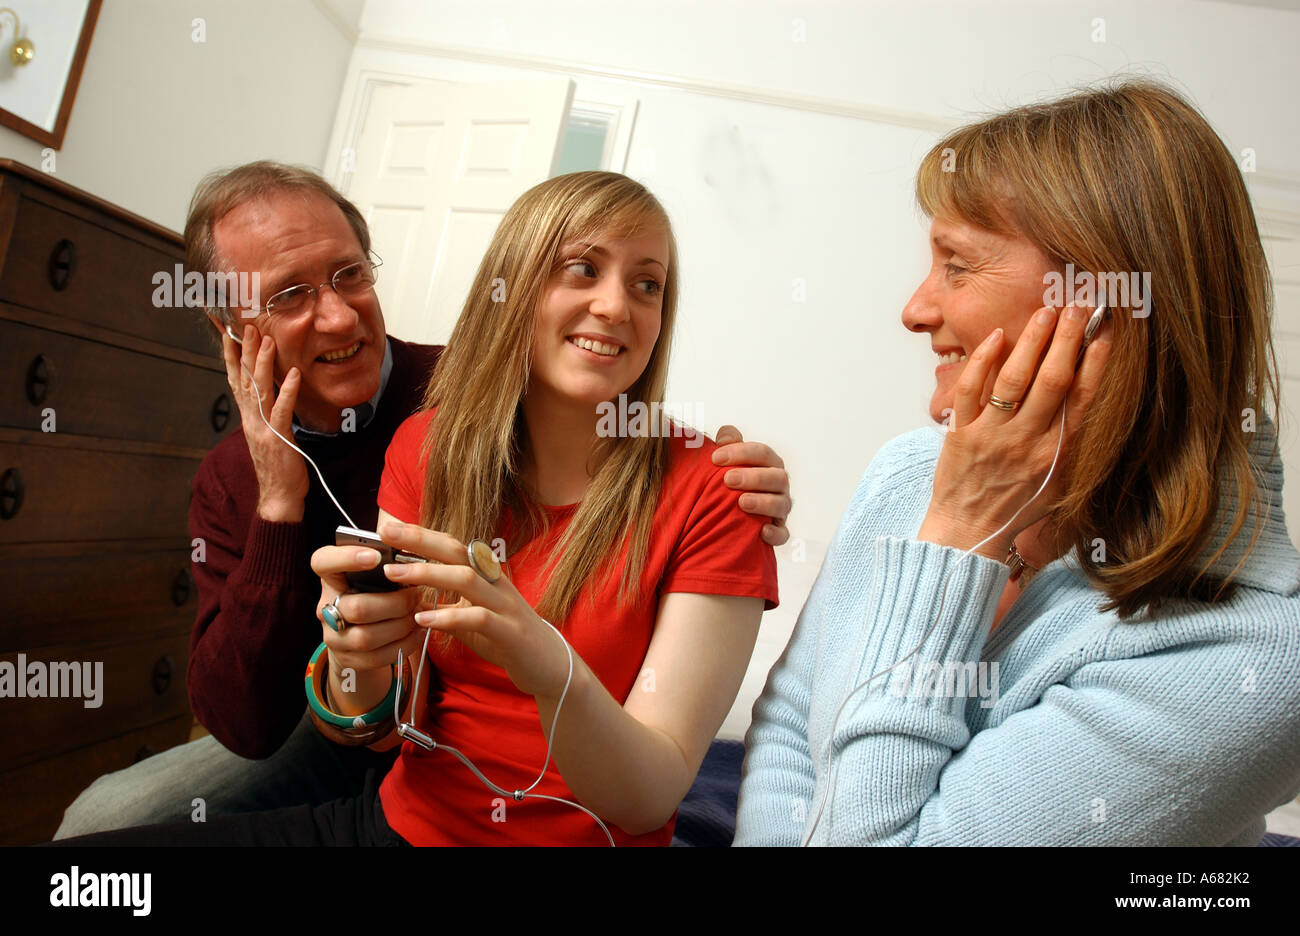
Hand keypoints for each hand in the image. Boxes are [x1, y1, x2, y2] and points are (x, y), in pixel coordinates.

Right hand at [220, 324, 308, 522]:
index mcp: (249, 417)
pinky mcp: (278, 438)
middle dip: (244, 351)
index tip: (227, 332)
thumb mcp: (268, 433)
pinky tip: (293, 373)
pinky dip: (286, 391)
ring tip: (267, 340)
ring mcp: (262, 428)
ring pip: (259, 390)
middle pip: (244, 379)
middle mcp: (251, 419)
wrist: (279, 497)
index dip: (231, 356)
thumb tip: (268, 392)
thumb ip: (265, 411)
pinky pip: (281, 410)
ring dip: (263, 363)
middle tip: (246, 325)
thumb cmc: (278, 465)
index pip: (236, 380)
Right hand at [311, 544, 429, 714]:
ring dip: (400, 625)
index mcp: (331, 576)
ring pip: (366, 637)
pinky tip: (417, 630)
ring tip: (418, 613)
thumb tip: (410, 544)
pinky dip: (404, 644)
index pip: (323, 562)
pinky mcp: (347, 659)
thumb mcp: (377, 571)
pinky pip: (377, 657)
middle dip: (394, 602)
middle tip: (415, 594)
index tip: (376, 556)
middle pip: (355, 607)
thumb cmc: (378, 589)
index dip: (347, 558)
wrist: (365, 630)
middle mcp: (326, 606)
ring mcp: (333, 636)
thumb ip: (388, 559)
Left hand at [376, 520, 572, 699]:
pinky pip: (478, 618)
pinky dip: (448, 617)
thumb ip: (448, 604)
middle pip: (458, 551)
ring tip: (395, 575)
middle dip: (421, 540)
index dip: (422, 534)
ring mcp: (506, 606)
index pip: (452, 546)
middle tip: (386, 534)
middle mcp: (497, 583)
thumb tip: (412, 597)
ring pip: (467, 578)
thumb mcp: (473, 616)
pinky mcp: (510, 632)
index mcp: (488, 576)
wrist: (550, 666)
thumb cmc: (507, 638)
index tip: (389, 527)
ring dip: (429, 574)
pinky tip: (422, 620)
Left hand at [712, 425, 792, 546]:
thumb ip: (726, 444)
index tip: (715, 458)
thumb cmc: (728, 481)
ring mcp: (780, 508)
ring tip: (741, 502)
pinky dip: (775, 534)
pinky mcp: (778, 530)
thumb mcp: (725, 461)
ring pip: (782, 504)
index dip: (741, 452)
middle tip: (728, 479)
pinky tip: (761, 532)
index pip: (762, 453)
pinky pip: (783, 534)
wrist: (727, 514)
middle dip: (754, 477)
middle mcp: (778, 485)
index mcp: (768, 464)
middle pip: (777, 477)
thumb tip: (725, 435)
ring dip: (763, 502)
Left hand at [917, 305, 1112, 560]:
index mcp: (1059, 454)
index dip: (1097, 362)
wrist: (968, 532)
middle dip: (1068, 339)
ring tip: (1046, 312)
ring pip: (1014, 380)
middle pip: (1053, 381)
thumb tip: (1093, 397)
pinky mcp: (961, 434)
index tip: (1106, 331)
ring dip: (1032, 342)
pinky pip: (971, 390)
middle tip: (1079, 305)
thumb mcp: (1060, 481)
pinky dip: (983, 361)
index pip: (1084, 399)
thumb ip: (1076, 443)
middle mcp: (1028, 443)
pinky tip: (998, 337)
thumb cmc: (1018, 506)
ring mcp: (992, 437)